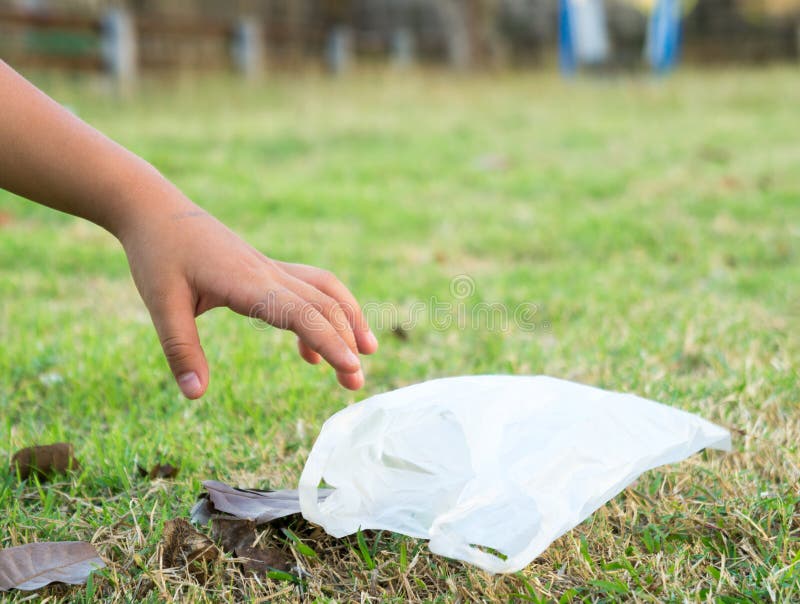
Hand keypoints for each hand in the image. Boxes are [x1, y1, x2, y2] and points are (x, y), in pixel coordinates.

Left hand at [119, 199, 377, 398]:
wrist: (155, 209)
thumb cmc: (157, 253)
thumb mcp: (161, 304)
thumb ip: (181, 350)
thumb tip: (195, 395)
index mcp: (248, 282)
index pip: (302, 313)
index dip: (330, 341)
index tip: (352, 368)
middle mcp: (268, 273)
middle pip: (324, 304)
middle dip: (346, 341)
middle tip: (356, 384)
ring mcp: (270, 269)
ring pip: (325, 291)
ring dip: (347, 320)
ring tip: (363, 354)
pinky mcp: (265, 270)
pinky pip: (307, 290)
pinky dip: (321, 317)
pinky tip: (309, 355)